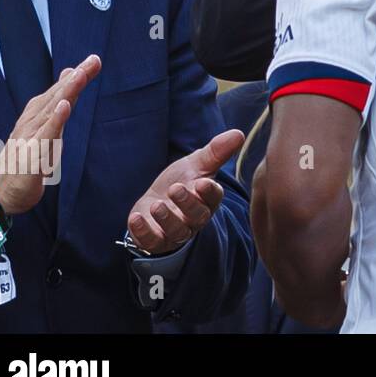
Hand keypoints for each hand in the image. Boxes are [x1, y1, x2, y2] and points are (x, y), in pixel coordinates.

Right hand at [0, 55, 101, 215]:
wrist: (2, 187)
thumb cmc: (27, 154)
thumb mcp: (48, 126)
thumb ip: (60, 101)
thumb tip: (71, 74)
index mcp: (39, 114)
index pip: (61, 90)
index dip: (77, 75)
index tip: (95, 60)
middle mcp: (34, 120)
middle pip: (58, 95)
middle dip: (76, 77)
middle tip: (93, 61)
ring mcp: (32, 135)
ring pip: (52, 109)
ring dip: (67, 91)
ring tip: (80, 75)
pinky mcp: (32, 153)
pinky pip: (46, 134)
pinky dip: (55, 119)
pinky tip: (64, 106)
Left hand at [127, 129, 244, 254]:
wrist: (156, 201)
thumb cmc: (181, 181)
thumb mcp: (196, 164)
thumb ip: (216, 151)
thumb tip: (239, 133)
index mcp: (207, 200)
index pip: (214, 198)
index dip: (209, 192)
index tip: (202, 182)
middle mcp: (195, 219)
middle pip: (198, 217)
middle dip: (187, 204)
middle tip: (175, 188)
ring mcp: (175, 232)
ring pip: (177, 232)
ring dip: (167, 219)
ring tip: (157, 204)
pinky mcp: (155, 240)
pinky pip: (152, 242)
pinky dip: (143, 232)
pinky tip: (136, 217)